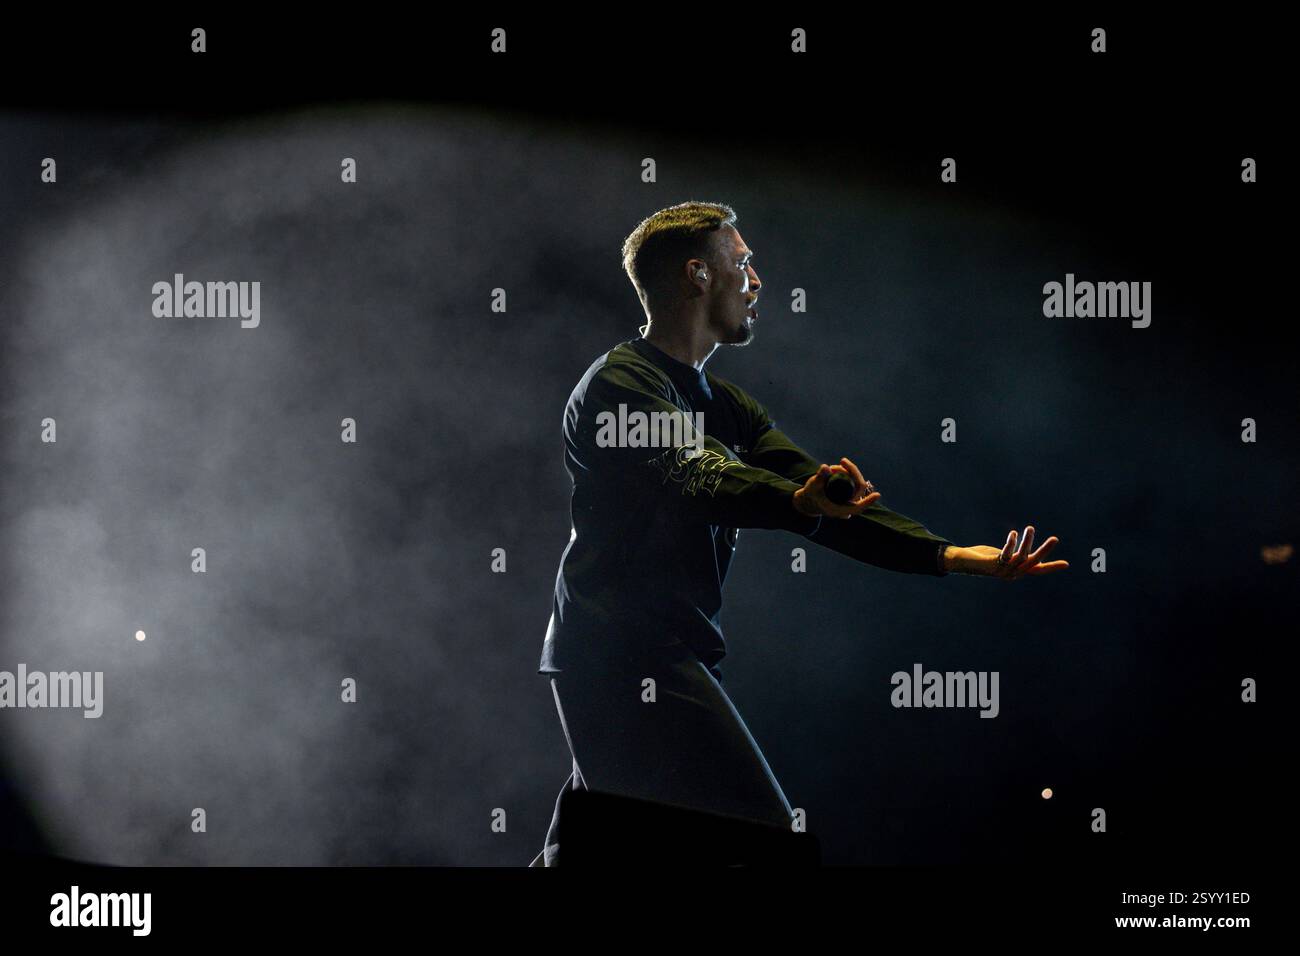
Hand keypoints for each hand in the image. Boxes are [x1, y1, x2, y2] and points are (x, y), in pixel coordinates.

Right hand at [792, 457, 881, 518]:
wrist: (809, 499)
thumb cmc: (810, 494)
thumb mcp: (813, 486)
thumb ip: (819, 477)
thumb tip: (825, 467)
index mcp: (839, 510)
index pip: (857, 507)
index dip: (867, 502)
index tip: (877, 495)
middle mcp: (847, 505)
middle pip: (858, 488)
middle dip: (852, 472)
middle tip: (842, 462)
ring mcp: (849, 499)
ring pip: (856, 483)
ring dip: (848, 471)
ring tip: (832, 467)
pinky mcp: (849, 493)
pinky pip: (853, 482)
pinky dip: (847, 473)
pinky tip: (836, 469)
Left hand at [944, 526, 1068, 578]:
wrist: (963, 563)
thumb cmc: (984, 558)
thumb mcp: (1004, 557)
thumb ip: (1016, 556)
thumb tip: (1028, 554)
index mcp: (1018, 571)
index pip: (1038, 570)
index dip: (1052, 567)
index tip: (1067, 564)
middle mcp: (1012, 573)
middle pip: (1033, 563)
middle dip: (1045, 550)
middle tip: (1055, 538)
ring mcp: (1003, 570)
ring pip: (1021, 557)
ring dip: (1027, 542)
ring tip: (1030, 528)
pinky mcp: (993, 565)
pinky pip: (1005, 554)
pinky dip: (1010, 544)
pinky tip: (1013, 534)